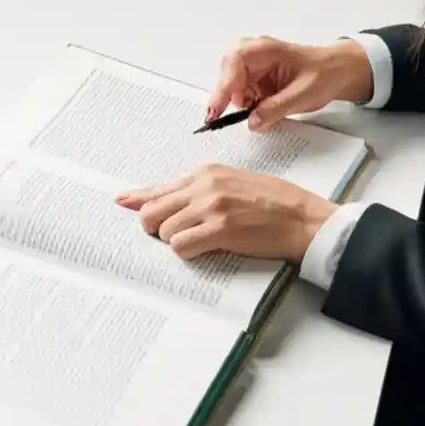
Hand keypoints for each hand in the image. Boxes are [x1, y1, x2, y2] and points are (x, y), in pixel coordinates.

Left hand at [116, 164, 337, 261]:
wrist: (302, 218)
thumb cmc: (273, 202)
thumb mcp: (232, 183)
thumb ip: (199, 190)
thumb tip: (168, 200)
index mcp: (207, 173)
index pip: (160, 188)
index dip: (138, 199)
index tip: (121, 201)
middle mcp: (205, 186)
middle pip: (153, 210)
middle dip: (155, 228)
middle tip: (169, 235)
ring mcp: (212, 207)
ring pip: (165, 231)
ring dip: (177, 242)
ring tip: (200, 242)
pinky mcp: (221, 229)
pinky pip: (182, 246)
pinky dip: (187, 252)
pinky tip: (202, 250)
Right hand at [207, 36, 373, 131]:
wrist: (338, 70)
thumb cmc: (325, 72)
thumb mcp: (303, 94)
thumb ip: (276, 108)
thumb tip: (253, 122)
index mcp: (266, 49)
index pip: (234, 64)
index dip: (222, 88)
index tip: (215, 111)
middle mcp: (255, 53)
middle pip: (227, 73)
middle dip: (229, 96)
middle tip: (230, 117)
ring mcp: (254, 64)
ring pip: (232, 85)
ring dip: (242, 102)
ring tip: (263, 109)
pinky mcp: (256, 76)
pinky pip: (241, 91)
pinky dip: (248, 103)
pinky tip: (263, 107)